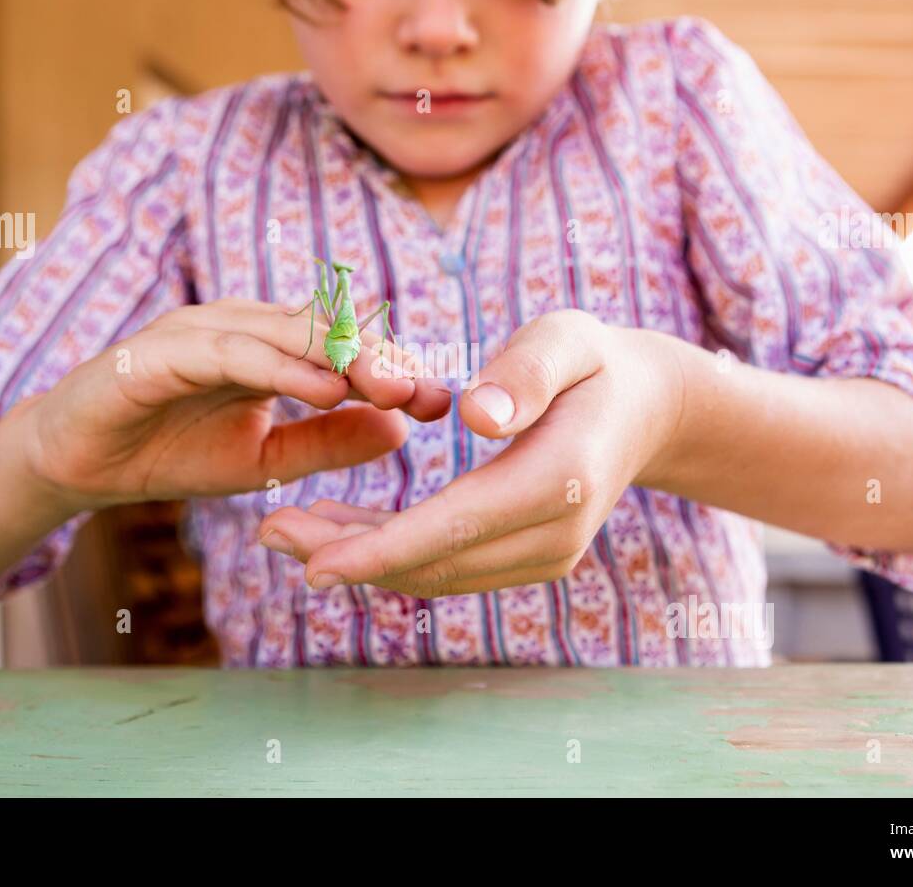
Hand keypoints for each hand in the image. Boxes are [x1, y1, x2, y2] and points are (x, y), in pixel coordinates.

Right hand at [21, 299, 451, 511]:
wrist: (80, 466)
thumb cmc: (171, 453)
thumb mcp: (267, 461)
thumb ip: (327, 442)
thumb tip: (398, 431)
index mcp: (270, 349)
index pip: (344, 351)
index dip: (393, 373)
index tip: (441, 403)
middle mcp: (242, 328)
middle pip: (325, 332)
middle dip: (381, 359)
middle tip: (428, 389)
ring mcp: (201, 332)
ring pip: (286, 332)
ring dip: (343, 356)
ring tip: (392, 386)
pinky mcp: (162, 351)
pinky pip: (231, 353)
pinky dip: (280, 368)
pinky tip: (324, 390)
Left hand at [257, 310, 683, 596]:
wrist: (644, 408)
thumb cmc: (594, 361)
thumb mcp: (567, 340)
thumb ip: (526, 372)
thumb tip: (477, 414)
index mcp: (559, 478)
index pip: (457, 525)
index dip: (381, 546)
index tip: (311, 560)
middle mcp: (554, 534)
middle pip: (437, 561)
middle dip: (349, 556)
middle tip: (268, 534)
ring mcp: (545, 555)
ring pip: (437, 573)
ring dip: (362, 560)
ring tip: (285, 533)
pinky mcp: (529, 557)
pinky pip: (450, 566)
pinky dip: (392, 555)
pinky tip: (338, 535)